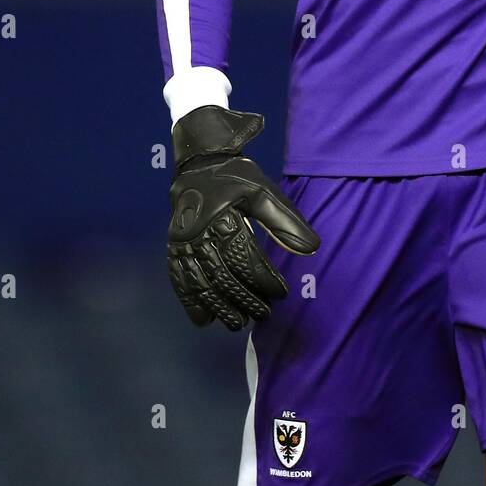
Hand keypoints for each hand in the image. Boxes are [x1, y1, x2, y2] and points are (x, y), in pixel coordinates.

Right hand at [167, 105, 319, 330]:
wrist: (198, 163)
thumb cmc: (235, 177)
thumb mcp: (264, 192)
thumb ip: (285, 222)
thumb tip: (312, 249)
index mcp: (224, 218)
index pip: (245, 258)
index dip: (264, 280)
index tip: (281, 294)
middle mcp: (199, 234)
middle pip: (222, 276)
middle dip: (244, 299)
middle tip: (264, 314)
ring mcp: (183, 243)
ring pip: (200, 283)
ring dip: (219, 307)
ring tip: (238, 323)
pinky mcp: (173, 248)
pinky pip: (178, 280)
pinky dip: (189, 302)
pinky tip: (203, 320)